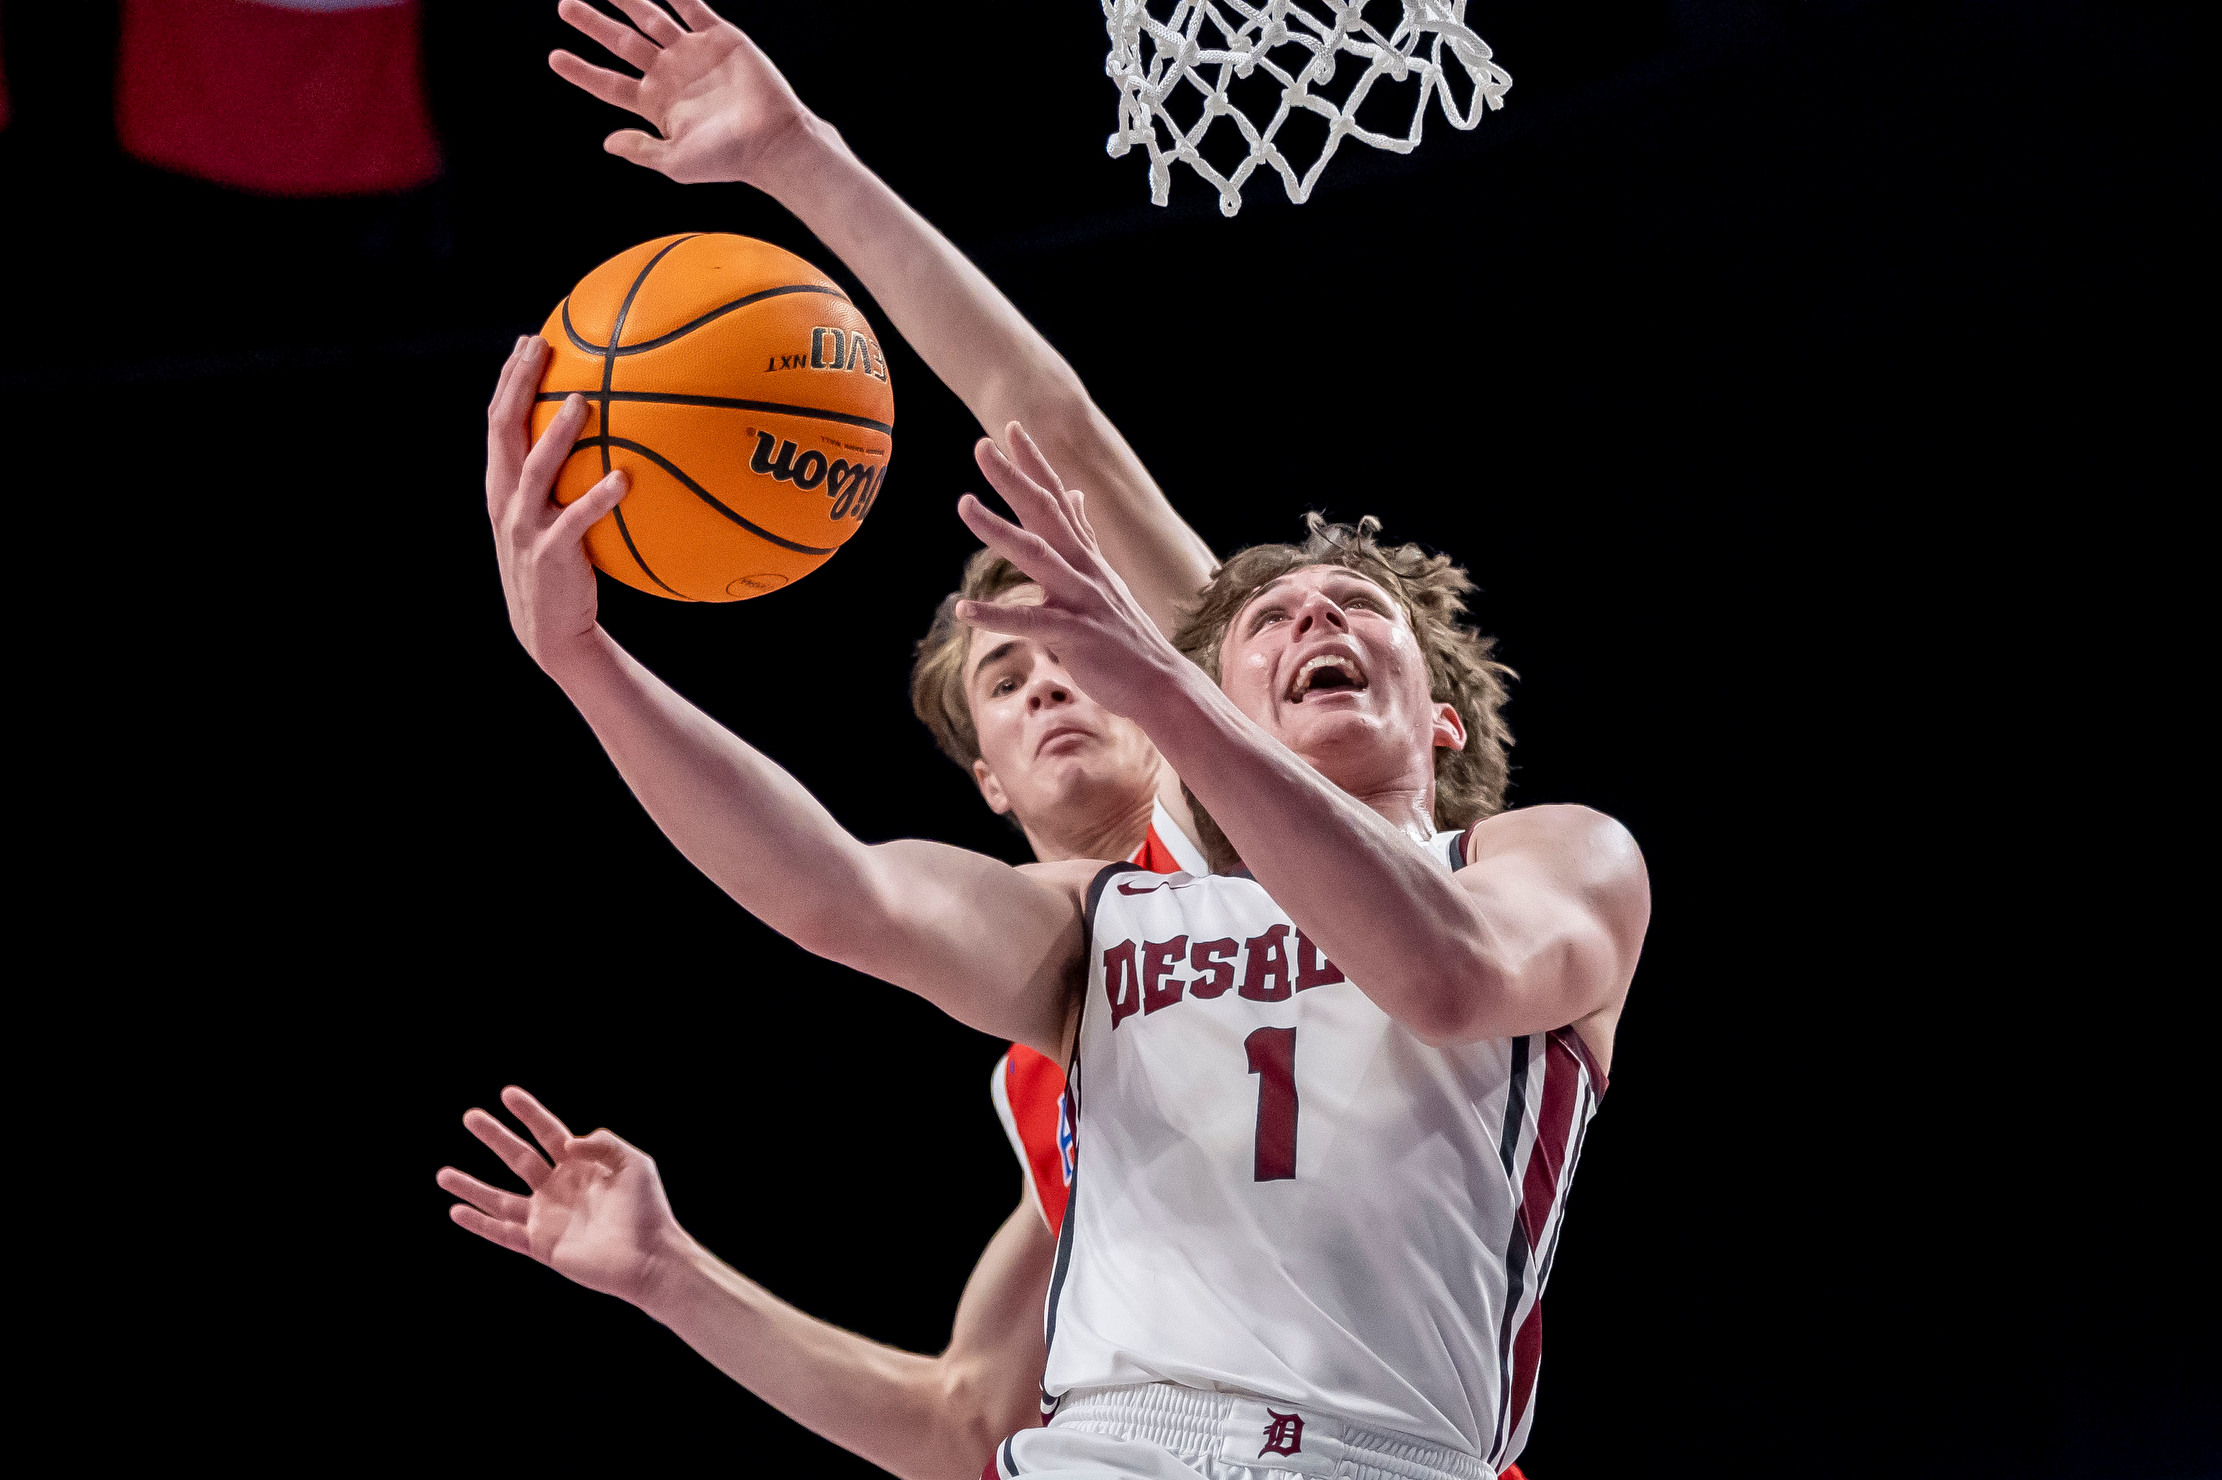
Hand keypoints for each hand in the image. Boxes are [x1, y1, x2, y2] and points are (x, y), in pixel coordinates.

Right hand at [437, 1086, 686, 1308]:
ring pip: (500, 1199)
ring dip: (471, 1187)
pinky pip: (504, 1234)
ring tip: (442, 1174)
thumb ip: (603, 1143)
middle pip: (518, 1158)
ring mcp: (548, 1218)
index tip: (507, 1093)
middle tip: (470, 1117)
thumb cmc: (647, 1210)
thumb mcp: (633, 1163)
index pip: (548, 1133)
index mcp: (581, 1166)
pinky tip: (457, 1212)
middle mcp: (559, 1189)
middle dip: (494, 1137)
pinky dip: (480, 1224)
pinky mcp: (542, 1246)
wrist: (649, 1258)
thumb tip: (567, 1142)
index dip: (529, 1113)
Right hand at [485, 337, 627, 670]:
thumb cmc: (561, 567)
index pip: (498, 421)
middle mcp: (506, 500)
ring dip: (558, 433)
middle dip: (520, 385)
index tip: (529, 341)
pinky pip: (577, 520)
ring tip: (583, 400)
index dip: (509, 379)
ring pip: (535, 469)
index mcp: (503, 487)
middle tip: (542, 346)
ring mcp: (525, 527)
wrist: (550, 631)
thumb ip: (564, 480)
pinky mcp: (551, 555)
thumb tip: (607, 435)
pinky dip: (598, 498)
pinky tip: (624, 479)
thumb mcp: (551, 518)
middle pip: (504, 430)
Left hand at [550, 0, 813, 185]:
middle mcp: (670, 74)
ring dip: (627, 0)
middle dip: (593, 24)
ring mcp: (693, 53)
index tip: (555, 57)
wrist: (773, 141)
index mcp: (656, 104)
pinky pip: (691, 6)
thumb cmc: (727, 158)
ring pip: (651, 18)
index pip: (609, 84)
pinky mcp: (720, 37)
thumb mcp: (675, 162)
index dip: (582, 71)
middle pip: (622, 43)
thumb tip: (608, 143)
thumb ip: (641, 150)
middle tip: (565, 6)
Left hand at [955, 424, 1184, 718]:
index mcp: (1085, 557)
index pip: (1056, 499)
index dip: (1034, 463)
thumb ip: (1083, 537)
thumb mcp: (1103, 578)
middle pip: (1044, 514)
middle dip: (1013, 478)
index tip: (1010, 429)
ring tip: (964, 504)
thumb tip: (1072, 495)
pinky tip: (963, 609)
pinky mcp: (1076, 636)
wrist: (1161, 683)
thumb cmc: (1124, 635)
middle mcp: (1083, 569)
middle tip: (982, 445)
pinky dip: (995, 615)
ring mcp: (1081, 600)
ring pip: (1036, 555)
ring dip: (998, 529)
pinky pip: (1030, 622)